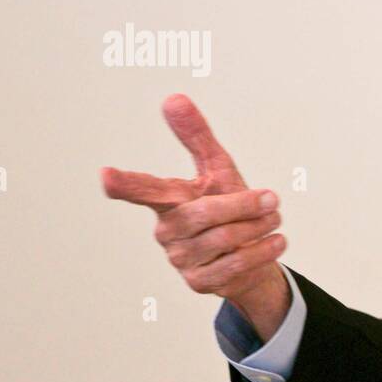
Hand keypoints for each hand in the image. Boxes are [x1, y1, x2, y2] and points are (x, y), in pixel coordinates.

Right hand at [101, 94, 291, 340]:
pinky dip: (263, 250)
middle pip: (203, 213)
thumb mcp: (217, 169)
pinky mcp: (199, 282)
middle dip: (243, 204)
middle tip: (272, 198)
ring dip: (258, 226)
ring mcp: (180, 260)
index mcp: (167, 200)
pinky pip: (235, 265)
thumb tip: (174, 98)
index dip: (125, 183)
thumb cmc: (230, 208)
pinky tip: (276, 241)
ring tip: (274, 219)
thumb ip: (197, 137)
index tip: (106, 176)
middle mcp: (167, 231)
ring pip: (224, 239)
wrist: (254, 255)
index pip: (143, 189)